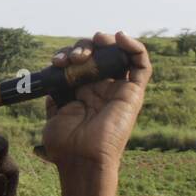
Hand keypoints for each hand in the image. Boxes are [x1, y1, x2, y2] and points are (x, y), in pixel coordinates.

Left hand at [41, 31, 149, 172]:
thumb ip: (56, 91)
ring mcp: (118, 90)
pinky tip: (119, 37)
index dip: (68, 55)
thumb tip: (54, 72)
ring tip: (96, 41)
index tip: (56, 62)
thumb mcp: (53, 111)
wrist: (81, 158)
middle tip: (73, 58)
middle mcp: (101, 88)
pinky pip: (142, 65)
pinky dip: (134, 47)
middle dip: (83, 47)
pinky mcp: (134, 93)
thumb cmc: (64, 143)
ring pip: (119, 55)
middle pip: (97, 55)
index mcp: (82, 92)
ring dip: (107, 41)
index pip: (79, 62)